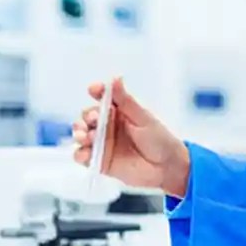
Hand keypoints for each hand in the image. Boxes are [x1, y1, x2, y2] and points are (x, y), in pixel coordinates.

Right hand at [72, 77, 190, 196]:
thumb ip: (126, 101)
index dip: (96, 92)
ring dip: (79, 134)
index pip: (102, 98)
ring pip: (81, 135)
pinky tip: (86, 153)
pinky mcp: (99, 161)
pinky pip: (83, 156)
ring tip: (86, 137)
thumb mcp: (143, 117)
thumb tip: (114, 78)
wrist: (166, 167)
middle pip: (87, 117)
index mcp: (117, 111)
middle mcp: (107, 125)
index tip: (93, 89)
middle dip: (86, 118)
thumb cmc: (158, 138)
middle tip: (93, 121)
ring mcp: (102, 143)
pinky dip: (80, 154)